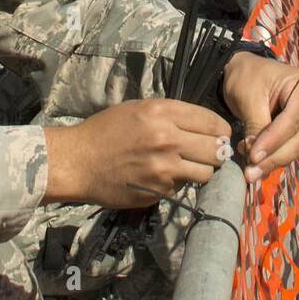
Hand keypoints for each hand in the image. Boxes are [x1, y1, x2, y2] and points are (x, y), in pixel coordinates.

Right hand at [42, 99, 231, 207]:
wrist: (78, 161)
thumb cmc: (106, 131)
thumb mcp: (139, 108)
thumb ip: (172, 114)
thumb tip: (203, 124)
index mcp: (163, 113)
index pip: (212, 122)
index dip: (220, 129)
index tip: (219, 134)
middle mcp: (167, 139)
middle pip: (216, 149)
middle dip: (216, 151)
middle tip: (209, 152)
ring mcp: (164, 168)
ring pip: (206, 173)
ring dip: (202, 170)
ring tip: (190, 166)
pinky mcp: (158, 191)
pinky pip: (183, 187)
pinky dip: (179, 183)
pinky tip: (163, 176)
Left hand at [221, 53, 298, 182]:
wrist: (246, 74)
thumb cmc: (247, 78)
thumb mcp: (248, 97)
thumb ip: (256, 126)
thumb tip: (256, 158)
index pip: (293, 120)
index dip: (273, 141)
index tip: (252, 156)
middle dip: (276, 157)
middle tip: (251, 172)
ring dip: (275, 161)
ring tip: (249, 168)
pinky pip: (294, 150)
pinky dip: (275, 159)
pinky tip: (256, 163)